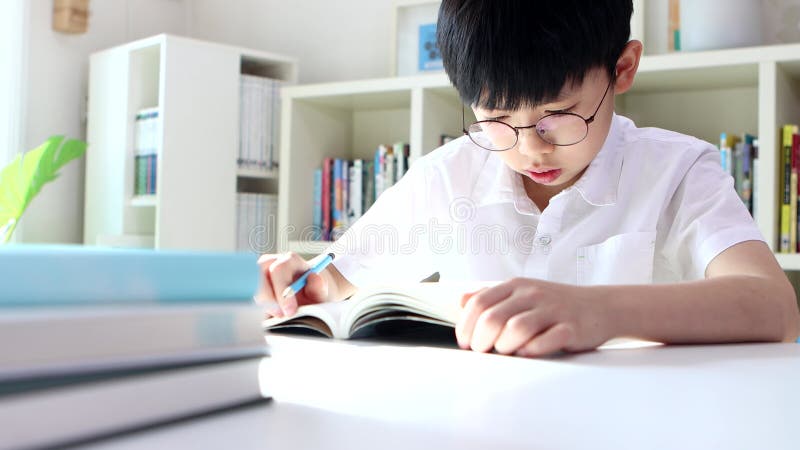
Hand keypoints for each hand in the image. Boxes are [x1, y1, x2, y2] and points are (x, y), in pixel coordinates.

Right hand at [255, 252, 328, 317]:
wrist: (306, 296)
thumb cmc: (311, 293)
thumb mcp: (320, 293)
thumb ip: (319, 287)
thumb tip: (313, 277)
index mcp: (290, 260)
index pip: (279, 269)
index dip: (282, 291)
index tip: (289, 310)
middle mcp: (272, 262)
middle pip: (259, 273)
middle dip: (268, 298)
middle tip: (280, 315)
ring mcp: (258, 272)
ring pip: (250, 284)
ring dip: (261, 302)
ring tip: (276, 314)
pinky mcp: (251, 283)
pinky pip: (247, 293)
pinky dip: (255, 305)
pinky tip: (268, 313)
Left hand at [456, 277, 611, 356]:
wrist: (601, 307)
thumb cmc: (556, 305)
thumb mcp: (522, 293)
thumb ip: (492, 296)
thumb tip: (462, 301)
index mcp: (516, 286)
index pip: (479, 302)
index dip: (466, 325)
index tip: (465, 342)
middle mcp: (532, 294)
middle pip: (493, 317)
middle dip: (481, 340)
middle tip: (482, 351)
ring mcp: (553, 310)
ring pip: (516, 328)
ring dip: (504, 346)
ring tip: (506, 351)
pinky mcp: (571, 328)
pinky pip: (546, 340)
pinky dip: (532, 350)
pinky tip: (528, 352)